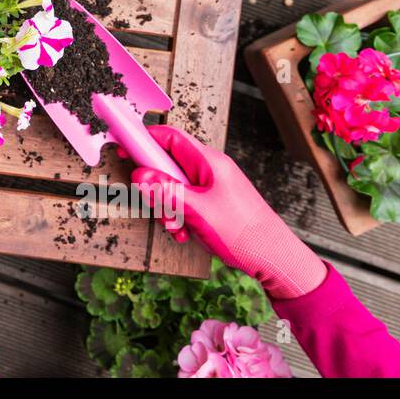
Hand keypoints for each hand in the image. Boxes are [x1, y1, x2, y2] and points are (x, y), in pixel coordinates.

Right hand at [130, 125, 326, 299]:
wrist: (275, 260)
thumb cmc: (245, 233)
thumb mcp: (198, 211)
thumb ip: (166, 191)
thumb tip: (139, 175)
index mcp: (210, 162)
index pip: (171, 138)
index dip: (145, 141)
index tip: (124, 149)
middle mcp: (210, 170)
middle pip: (168, 165)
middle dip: (156, 188)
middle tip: (157, 205)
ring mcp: (212, 187)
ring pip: (173, 187)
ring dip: (167, 207)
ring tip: (176, 226)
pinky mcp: (213, 204)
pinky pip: (184, 203)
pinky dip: (178, 217)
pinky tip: (184, 233)